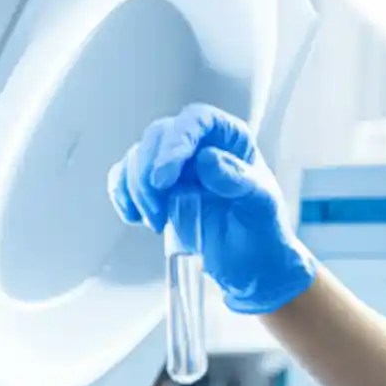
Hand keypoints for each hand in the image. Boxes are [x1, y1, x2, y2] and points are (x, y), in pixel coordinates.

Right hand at [107, 103, 315, 313]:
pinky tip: (134, 217)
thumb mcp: (262, 207)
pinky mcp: (155, 188)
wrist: (251, 265)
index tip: (164, 176)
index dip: (177, 140)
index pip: (198, 120)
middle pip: (159, 135)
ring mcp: (174, 165)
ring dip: (137, 189)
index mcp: (231, 139)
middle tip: (158, 210)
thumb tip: (206, 159)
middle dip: (149, 171)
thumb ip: (240, 182)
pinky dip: (122, 195)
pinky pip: (125, 178)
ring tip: (157, 223)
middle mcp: (200, 145)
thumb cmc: (263, 231)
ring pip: (138, 156)